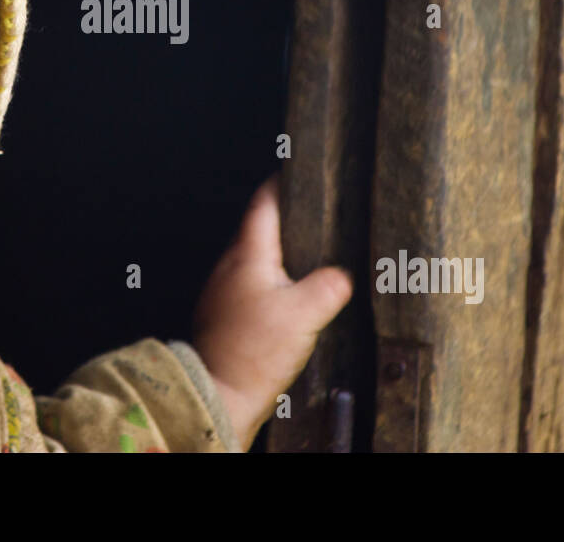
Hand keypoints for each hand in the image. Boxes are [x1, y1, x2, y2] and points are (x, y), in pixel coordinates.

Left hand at [190, 172, 352, 450]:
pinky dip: (274, 284)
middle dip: (288, 221)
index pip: (263, 202)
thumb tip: (343, 275)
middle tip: (319, 216)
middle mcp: (230, 265)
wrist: (219, 394)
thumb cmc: (254, 352)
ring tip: (313, 259)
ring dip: (282, 256)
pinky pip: (254, 286)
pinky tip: (293, 299)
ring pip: (257, 260)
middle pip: (261, 229)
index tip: (300, 170)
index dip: (283, 182)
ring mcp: (224, 290)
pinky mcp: (226, 314)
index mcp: (248, 254)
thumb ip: (331, 285)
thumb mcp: (307, 314)